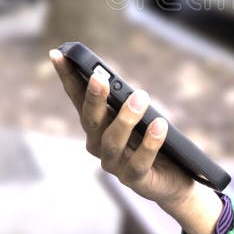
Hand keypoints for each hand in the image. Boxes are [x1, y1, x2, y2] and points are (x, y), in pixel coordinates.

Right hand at [49, 49, 193, 206]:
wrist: (174, 177)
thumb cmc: (151, 138)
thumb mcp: (138, 113)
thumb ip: (124, 98)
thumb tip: (109, 75)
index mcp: (97, 124)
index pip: (78, 98)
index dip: (67, 77)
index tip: (59, 54)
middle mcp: (99, 144)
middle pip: (91, 121)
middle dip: (93, 98)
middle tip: (99, 76)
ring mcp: (115, 164)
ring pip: (112, 141)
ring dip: (125, 118)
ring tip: (141, 97)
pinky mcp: (136, 180)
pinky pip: (140, 161)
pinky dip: (150, 142)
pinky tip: (160, 125)